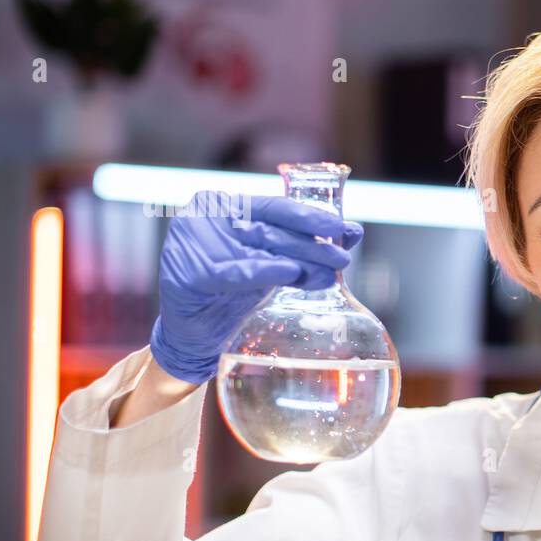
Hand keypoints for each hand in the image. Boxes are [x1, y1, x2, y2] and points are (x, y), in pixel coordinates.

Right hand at [150, 191, 364, 384]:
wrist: (194, 333)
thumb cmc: (232, 292)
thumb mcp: (271, 265)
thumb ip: (303, 247)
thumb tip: (352, 233)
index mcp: (227, 207)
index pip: (275, 208)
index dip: (311, 218)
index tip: (343, 229)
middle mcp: (208, 216)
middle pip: (271, 230)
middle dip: (312, 245)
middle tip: (343, 258)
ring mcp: (194, 242)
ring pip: (258, 248)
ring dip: (298, 261)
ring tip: (329, 274)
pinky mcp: (187, 273)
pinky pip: (233, 272)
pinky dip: (263, 272)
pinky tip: (289, 273)